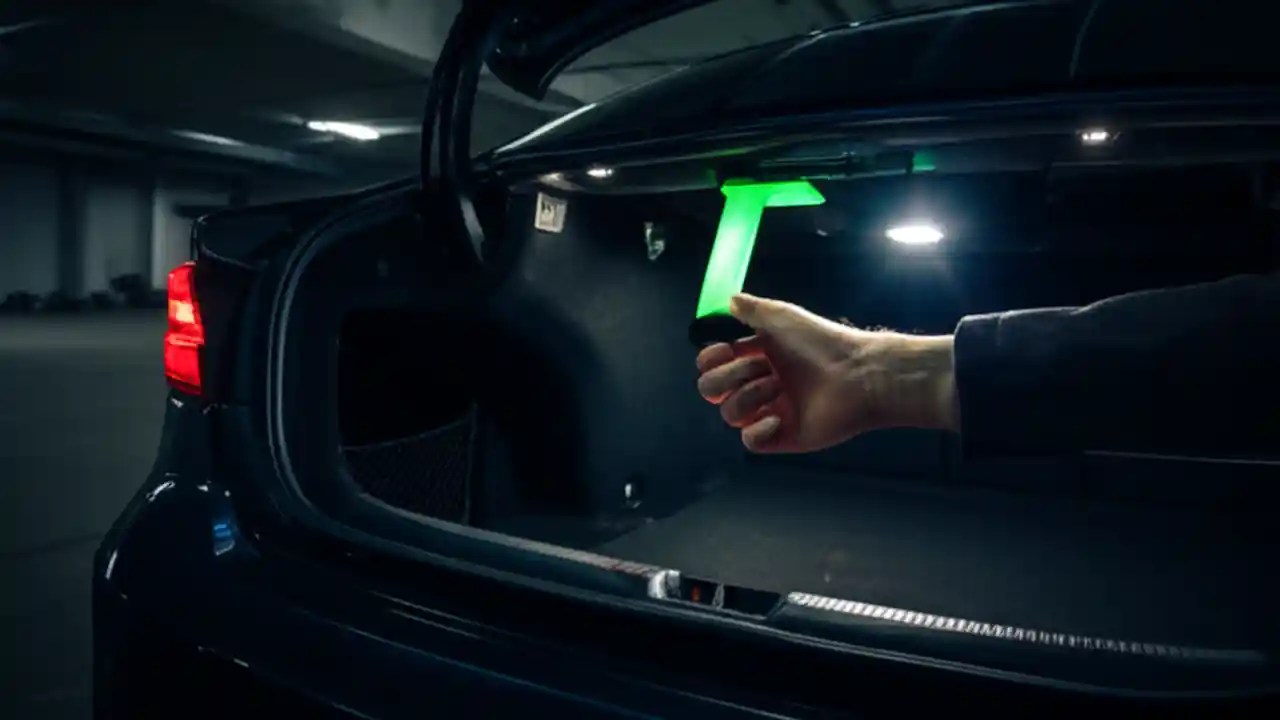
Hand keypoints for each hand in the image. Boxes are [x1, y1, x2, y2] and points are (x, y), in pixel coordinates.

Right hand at [695, 294, 958, 452]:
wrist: (857, 373)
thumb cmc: (821, 342)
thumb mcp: (782, 317)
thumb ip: (753, 310)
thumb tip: (730, 300)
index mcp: (757, 358)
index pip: (714, 365)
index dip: (710, 360)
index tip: (723, 351)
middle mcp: (759, 386)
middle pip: (712, 390)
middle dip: (729, 376)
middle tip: (762, 366)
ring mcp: (770, 412)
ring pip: (730, 413)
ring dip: (749, 396)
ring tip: (779, 386)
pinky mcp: (783, 437)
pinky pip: (750, 441)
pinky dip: (757, 430)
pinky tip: (777, 418)